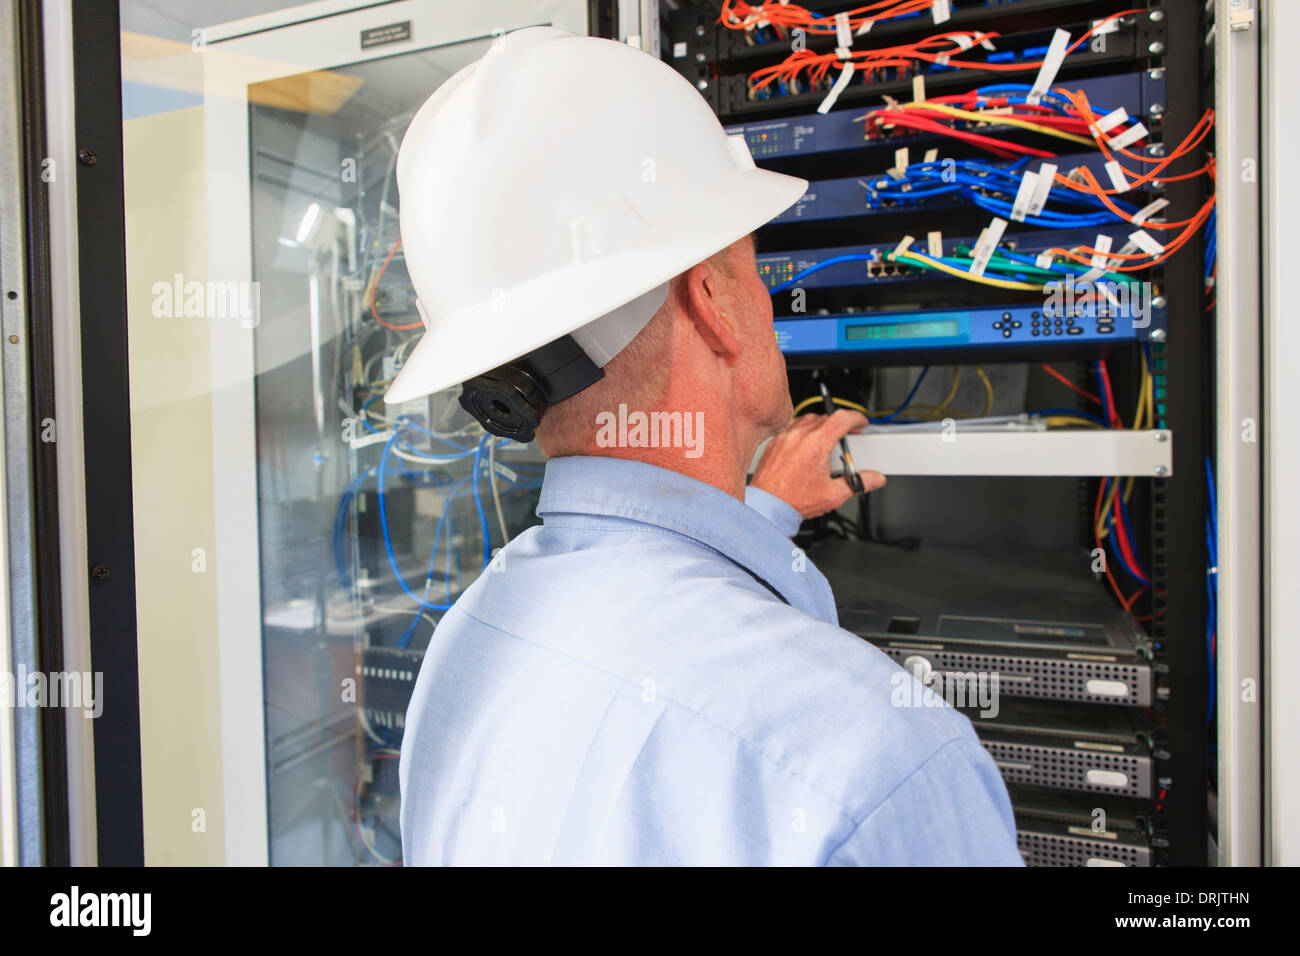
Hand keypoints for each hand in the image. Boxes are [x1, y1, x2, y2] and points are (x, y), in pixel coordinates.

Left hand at [752, 410, 885, 518]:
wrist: (767, 507)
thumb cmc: (793, 501)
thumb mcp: (833, 495)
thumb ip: (859, 483)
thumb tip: (875, 479)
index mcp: (816, 444)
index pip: (842, 418)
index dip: (856, 417)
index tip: (861, 422)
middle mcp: (798, 436)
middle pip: (826, 417)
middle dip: (840, 424)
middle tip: (848, 436)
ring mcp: (784, 437)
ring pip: (808, 419)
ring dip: (821, 425)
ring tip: (829, 440)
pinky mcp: (774, 443)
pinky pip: (792, 427)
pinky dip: (803, 430)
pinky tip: (807, 443)